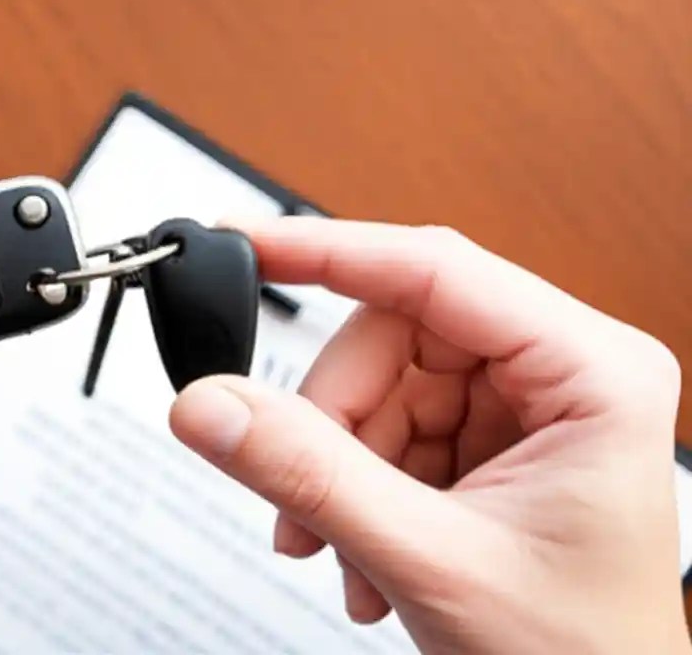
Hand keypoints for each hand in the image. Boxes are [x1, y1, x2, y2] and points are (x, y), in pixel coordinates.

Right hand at [170, 218, 686, 653]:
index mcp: (591, 371)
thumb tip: (211, 402)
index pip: (435, 270)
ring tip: (341, 548)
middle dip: (332, 418)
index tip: (246, 243)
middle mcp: (561, 373)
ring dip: (335, 467)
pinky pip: (384, 429)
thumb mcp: (431, 559)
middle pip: (394, 333)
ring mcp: (523, 409)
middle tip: (301, 493)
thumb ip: (309, 475)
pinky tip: (364, 553)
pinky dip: (352, 488)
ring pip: (377, 384)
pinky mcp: (487, 445)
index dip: (328, 251)